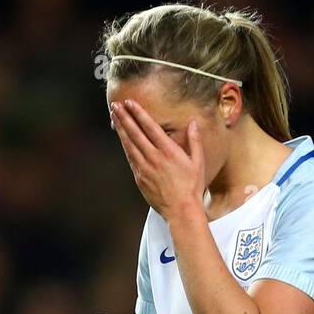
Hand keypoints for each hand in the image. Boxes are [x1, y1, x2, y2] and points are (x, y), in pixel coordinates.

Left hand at [111, 100, 204, 221]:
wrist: (181, 210)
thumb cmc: (191, 188)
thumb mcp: (198, 162)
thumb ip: (194, 141)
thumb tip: (193, 123)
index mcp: (168, 151)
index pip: (150, 127)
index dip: (139, 113)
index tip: (131, 103)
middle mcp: (154, 158)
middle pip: (136, 133)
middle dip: (125, 117)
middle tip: (116, 105)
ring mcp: (145, 168)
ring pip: (129, 145)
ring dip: (121, 129)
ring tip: (115, 117)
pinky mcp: (140, 178)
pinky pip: (130, 159)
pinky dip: (125, 146)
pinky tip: (121, 138)